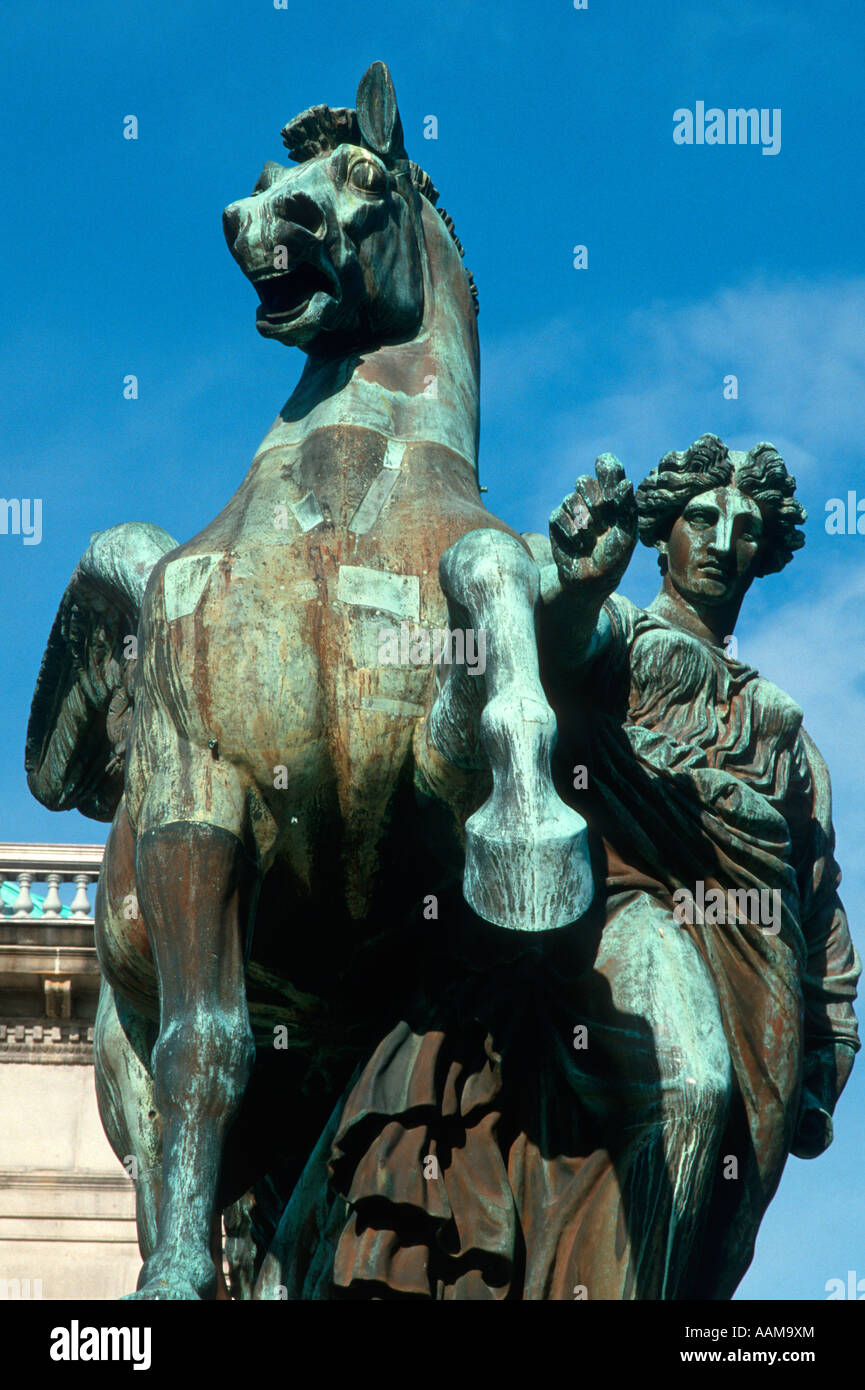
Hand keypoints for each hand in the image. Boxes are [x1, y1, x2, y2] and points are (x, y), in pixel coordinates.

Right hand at [549, 454, 636, 594]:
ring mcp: (574, 510)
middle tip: (601, 514)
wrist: (591, 580)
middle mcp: (593, 500)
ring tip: (589, 538)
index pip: (609, 470)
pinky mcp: (558, 521)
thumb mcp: (627, 535)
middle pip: (584, 482)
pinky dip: (568, 529)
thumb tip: (625, 482)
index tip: (607, 476)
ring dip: (581, 519)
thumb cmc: (614, 558)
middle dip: (592, 498)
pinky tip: (577, 543)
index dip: (606, 469)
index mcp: (614, 498)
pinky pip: (558, 515)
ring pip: (571, 499)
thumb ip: (626, 508)